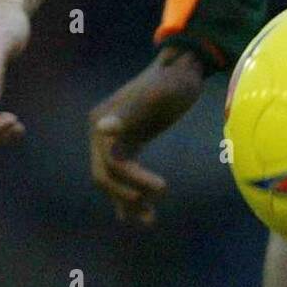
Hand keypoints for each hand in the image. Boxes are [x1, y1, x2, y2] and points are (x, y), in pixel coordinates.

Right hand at [89, 48, 204, 225]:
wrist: (185, 67)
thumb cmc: (174, 80)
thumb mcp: (158, 95)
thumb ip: (131, 111)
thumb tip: (103, 130)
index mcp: (102, 121)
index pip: (111, 162)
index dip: (133, 179)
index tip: (162, 187)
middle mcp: (101, 131)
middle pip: (106, 175)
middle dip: (126, 196)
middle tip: (151, 213)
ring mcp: (113, 138)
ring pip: (113, 178)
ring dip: (127, 201)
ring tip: (150, 220)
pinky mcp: (129, 142)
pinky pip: (124, 173)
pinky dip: (130, 192)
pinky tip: (140, 213)